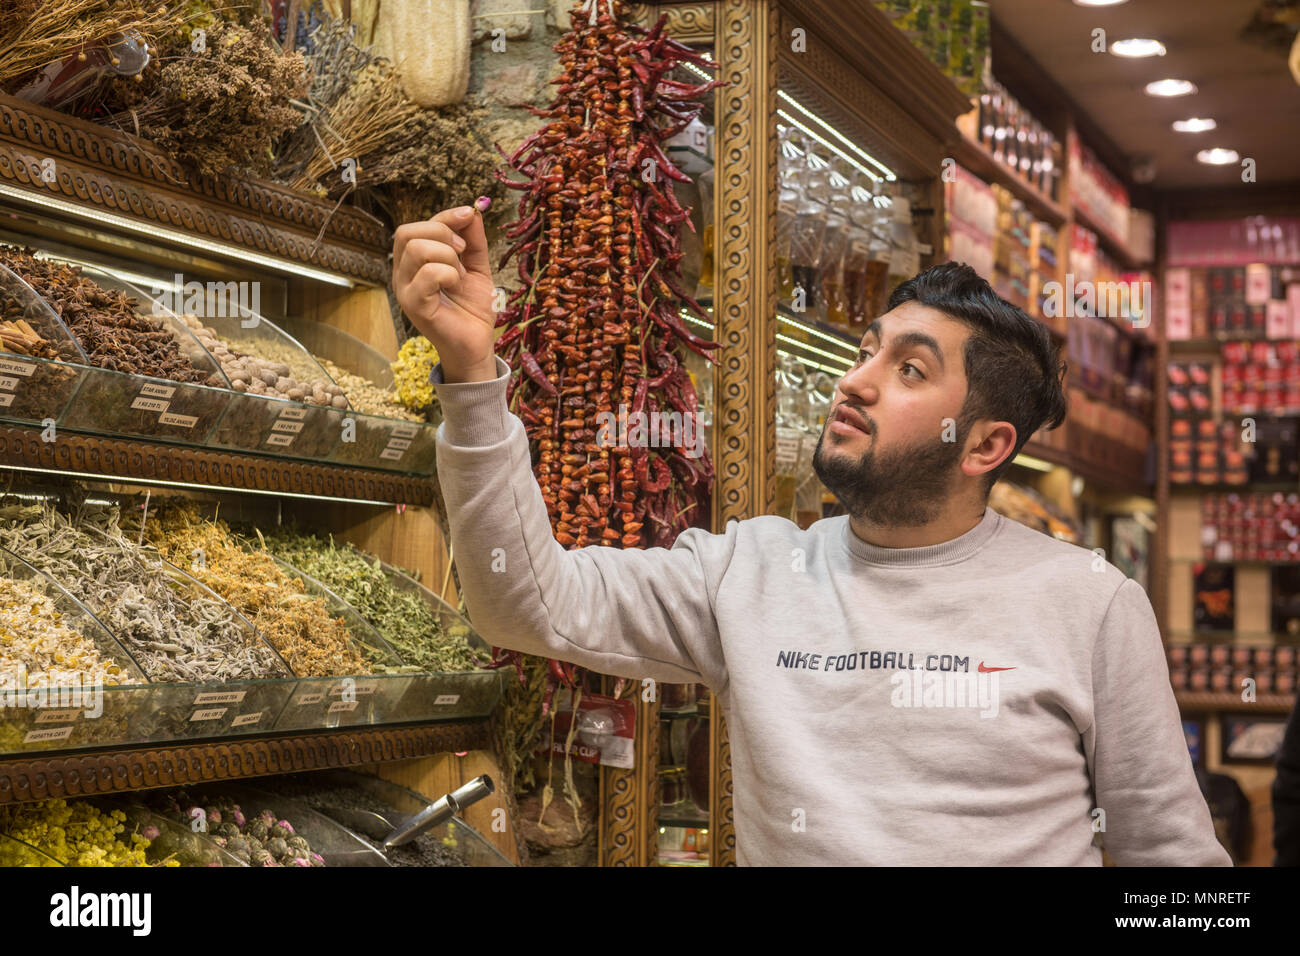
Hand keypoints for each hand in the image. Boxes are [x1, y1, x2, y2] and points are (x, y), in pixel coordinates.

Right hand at [393, 204, 497, 382]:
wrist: (477, 342)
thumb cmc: (472, 307)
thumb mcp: (476, 266)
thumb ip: (473, 239)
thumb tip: (472, 210)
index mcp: (412, 263)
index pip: (416, 227)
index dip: (444, 217)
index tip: (468, 214)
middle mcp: (402, 274)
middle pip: (406, 233)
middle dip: (442, 233)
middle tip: (463, 252)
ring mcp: (405, 291)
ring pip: (417, 249)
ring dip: (448, 256)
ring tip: (459, 276)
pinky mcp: (414, 306)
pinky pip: (428, 274)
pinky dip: (449, 273)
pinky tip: (456, 286)